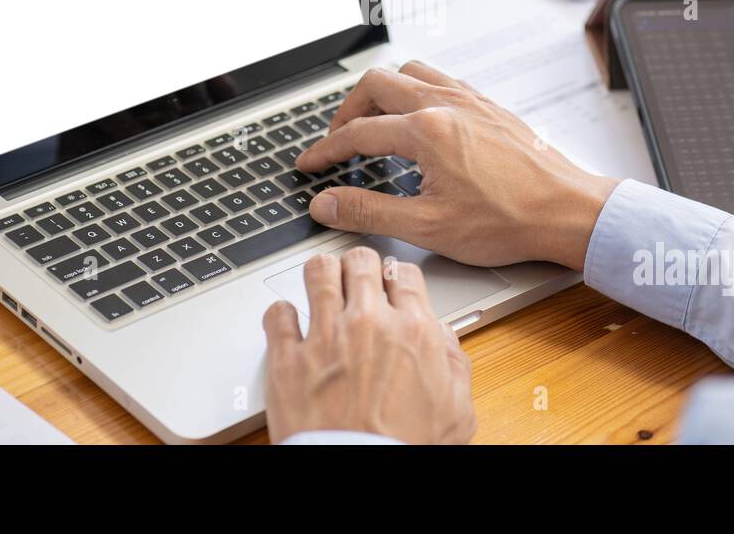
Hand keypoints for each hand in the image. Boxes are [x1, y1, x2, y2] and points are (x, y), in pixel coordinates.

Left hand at [262, 246, 475, 443]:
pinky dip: (281, 314)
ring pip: (317, 272)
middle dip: (358, 266)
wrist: (358, 473)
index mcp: (413, 332)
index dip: (396, 276)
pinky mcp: (287, 358)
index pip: (403, 273)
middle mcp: (368, 324)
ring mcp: (325, 337)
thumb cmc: (404, 448)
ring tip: (321, 286)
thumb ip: (455, 364)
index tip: (390, 284)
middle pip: (360, 261)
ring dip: (320, 275)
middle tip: (354, 279)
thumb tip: (444, 338)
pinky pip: (277, 313)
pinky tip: (288, 323)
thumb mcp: (456, 412)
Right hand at [296, 61, 617, 269]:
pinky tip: (420, 121)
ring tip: (373, 125)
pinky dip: (415, 91)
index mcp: (426, 130)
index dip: (326, 151)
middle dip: (348, 111)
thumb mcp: (428, 227)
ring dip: (382, 93)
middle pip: (377, 85)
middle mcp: (446, 103)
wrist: (568, 211)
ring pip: (410, 72)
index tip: (310, 166)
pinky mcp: (489, 106)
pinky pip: (440, 79)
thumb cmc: (509, 221)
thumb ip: (369, 212)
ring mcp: (470, 100)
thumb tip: (326, 204)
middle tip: (337, 143)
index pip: (357, 132)